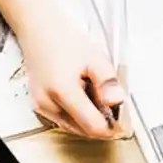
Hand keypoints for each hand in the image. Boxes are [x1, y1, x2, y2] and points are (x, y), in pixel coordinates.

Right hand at [16, 17, 123, 139]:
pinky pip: (66, 122)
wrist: (39, 31)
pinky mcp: (40, 108)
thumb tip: (117, 102)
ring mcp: (42, 108)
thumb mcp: (95, 58)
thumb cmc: (64, 41)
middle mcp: (48, 104)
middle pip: (85, 131)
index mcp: (62, 91)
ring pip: (76, 129)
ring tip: (95, 96)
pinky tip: (83, 99)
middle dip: (102, 124)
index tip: (123, 121)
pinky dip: (79, 117)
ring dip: (91, 121)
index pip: (93, 127)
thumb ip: (108, 82)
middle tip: (112, 105)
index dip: (112, 127)